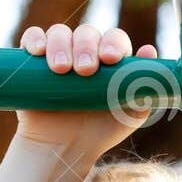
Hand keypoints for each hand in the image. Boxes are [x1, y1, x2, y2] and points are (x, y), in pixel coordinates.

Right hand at [16, 22, 160, 158]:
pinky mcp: (33, 61)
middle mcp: (85, 51)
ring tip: (62, 69)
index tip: (110, 59)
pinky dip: (34, 40)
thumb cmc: (101, 131)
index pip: (114, 39)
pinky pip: (32, 38)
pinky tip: (38, 52)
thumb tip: (149, 52)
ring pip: (59, 33)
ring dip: (60, 45)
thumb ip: (143, 87)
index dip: (113, 44)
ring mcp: (59, 53)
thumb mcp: (130, 114)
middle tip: (85, 71)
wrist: (65, 148)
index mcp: (109, 58)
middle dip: (87, 47)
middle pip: (87, 33)